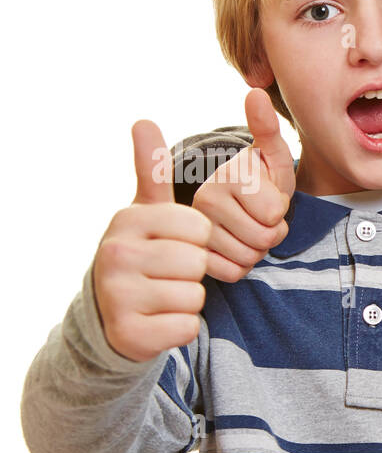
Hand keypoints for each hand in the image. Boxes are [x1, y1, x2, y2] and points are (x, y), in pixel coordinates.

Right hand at [91, 121, 211, 362]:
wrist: (110, 316)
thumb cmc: (143, 256)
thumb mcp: (146, 214)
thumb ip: (151, 171)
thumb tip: (143, 120)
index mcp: (127, 219)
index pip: (200, 226)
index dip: (198, 241)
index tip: (173, 245)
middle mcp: (116, 253)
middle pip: (198, 262)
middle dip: (194, 273)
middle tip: (167, 275)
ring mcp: (118, 295)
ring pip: (195, 296)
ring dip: (188, 300)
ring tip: (161, 296)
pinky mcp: (129, 333)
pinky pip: (187, 326)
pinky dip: (181, 327)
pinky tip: (158, 321)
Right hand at [193, 89, 295, 282]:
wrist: (223, 216)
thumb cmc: (258, 187)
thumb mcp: (270, 160)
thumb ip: (267, 131)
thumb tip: (256, 93)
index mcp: (223, 180)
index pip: (274, 215)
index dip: (280, 214)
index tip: (265, 201)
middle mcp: (202, 203)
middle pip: (264, 239)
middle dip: (270, 234)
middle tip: (256, 220)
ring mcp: (193, 232)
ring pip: (249, 260)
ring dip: (256, 252)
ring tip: (244, 233)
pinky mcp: (192, 257)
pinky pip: (233, 274)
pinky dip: (239, 268)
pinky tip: (230, 252)